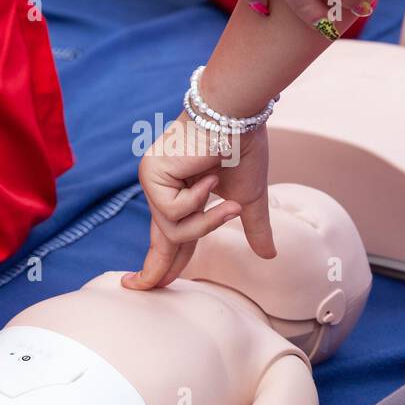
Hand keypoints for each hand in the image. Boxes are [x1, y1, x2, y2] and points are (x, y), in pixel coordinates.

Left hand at [123, 112, 273, 290]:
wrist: (236, 117)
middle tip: (135, 287)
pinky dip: (198, 200)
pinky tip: (208, 176)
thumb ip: (253, 227)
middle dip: (155, 270)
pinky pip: (174, 211)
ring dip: (207, 222)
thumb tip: (269, 256)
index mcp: (180, 196)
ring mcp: (154, 182)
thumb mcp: (249, 198)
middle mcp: (162, 190)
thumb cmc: (244, 148)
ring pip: (175, 231)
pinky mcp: (151, 174)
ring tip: (231, 203)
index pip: (170, 238)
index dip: (162, 265)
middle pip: (161, 241)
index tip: (142, 285)